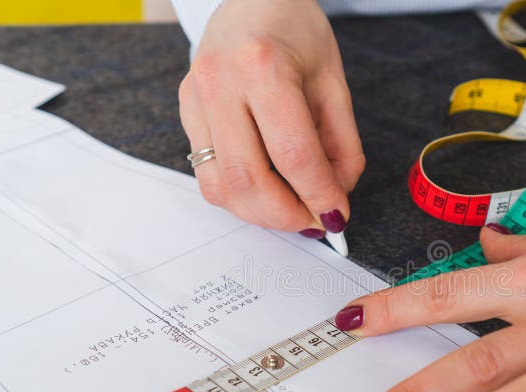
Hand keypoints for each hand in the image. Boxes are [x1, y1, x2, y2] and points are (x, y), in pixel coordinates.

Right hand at [178, 0, 364, 236]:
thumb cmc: (296, 33)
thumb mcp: (334, 83)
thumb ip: (341, 145)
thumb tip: (336, 198)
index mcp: (263, 66)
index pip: (293, 153)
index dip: (320, 195)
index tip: (338, 216)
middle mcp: (219, 83)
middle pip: (247, 178)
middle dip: (287, 215)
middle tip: (316, 223)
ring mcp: (194, 98)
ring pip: (220, 186)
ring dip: (261, 214)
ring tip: (293, 211)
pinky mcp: (184, 111)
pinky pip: (207, 175)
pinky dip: (240, 198)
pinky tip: (266, 193)